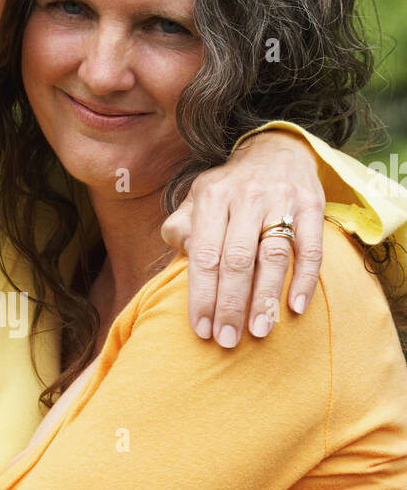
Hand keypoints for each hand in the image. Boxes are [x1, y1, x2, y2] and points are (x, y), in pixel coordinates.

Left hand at [161, 129, 324, 347]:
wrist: (276, 149)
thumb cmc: (230, 187)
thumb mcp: (198, 197)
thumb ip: (182, 225)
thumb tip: (178, 250)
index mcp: (213, 197)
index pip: (204, 254)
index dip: (202, 295)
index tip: (201, 329)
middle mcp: (246, 197)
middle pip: (237, 259)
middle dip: (230, 304)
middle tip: (227, 339)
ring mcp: (281, 200)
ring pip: (273, 256)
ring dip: (265, 298)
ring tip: (260, 331)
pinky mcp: (312, 205)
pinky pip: (310, 248)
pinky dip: (305, 280)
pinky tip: (296, 308)